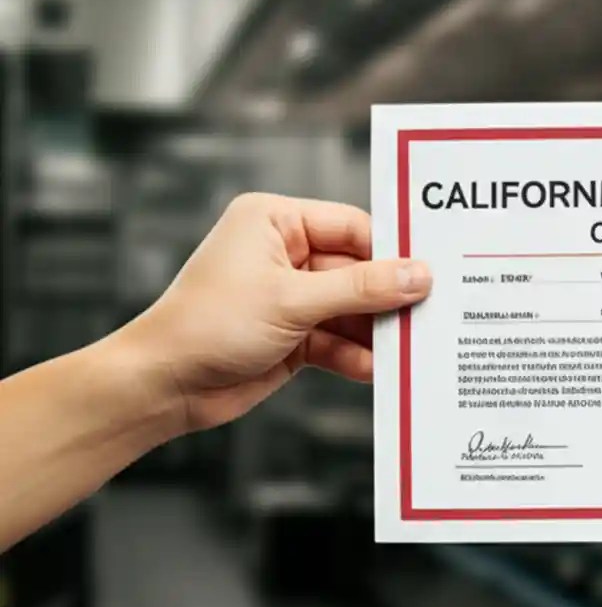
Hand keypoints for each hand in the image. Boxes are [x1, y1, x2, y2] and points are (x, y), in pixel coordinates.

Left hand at [119, 193, 430, 433]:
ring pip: (352, 308)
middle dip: (388, 296)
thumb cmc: (209, 325)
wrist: (164, 385)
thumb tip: (418, 275)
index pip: (352, 226)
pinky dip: (357, 355)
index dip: (392, 251)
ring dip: (377, 330)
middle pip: (358, 270)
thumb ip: (361, 288)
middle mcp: (285, 253)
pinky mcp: (293, 335)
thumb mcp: (293, 300)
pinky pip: (339, 340)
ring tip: (412, 347)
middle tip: (431, 313)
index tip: (432, 272)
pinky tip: (380, 369)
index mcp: (275, 221)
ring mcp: (290, 296)